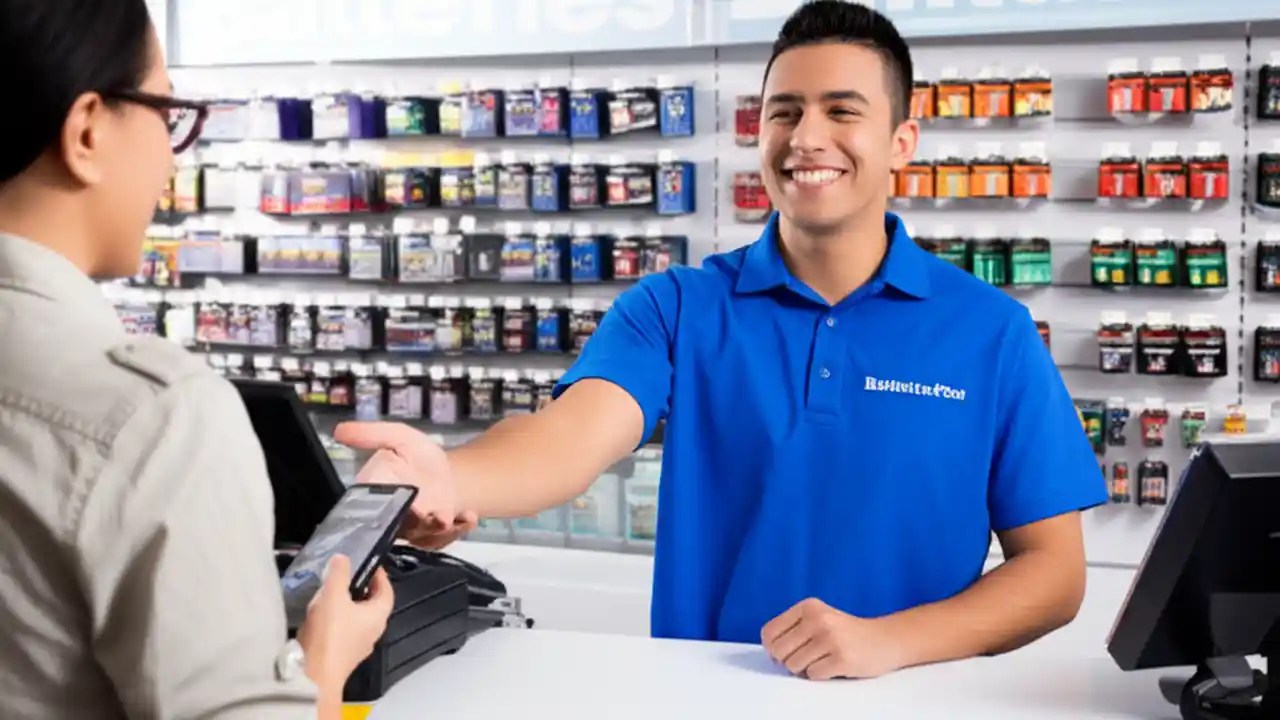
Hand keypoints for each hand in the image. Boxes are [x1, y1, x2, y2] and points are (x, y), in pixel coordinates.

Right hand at [297, 555, 394, 687]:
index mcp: (378, 616)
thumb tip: (343, 558)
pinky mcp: (343, 656)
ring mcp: (358, 647)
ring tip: (331, 593)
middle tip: (348, 576)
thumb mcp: (333, 595)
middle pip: (373, 606)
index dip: (380, 576)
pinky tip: (320, 617)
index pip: (387, 591)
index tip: (370, 565)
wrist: (314, 675)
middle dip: (362, 590)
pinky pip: (344, 633)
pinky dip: (336, 620)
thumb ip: (339, 574)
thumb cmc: (330, 633)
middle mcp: (373, 632)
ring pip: (357, 620)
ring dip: (348, 606)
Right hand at [334, 422, 477, 549]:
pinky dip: (459, 528)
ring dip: (438, 528)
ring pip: (422, 536)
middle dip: (415, 521)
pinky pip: (445, 538)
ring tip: (449, 516)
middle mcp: (391, 516)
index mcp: (375, 492)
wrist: (445, 472)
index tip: (402, 501)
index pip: (370, 505)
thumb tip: (338, 430)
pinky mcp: (434, 537)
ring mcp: (414, 531)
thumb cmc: (416, 455)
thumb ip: (372, 434)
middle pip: (398, 526)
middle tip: (430, 514)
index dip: (384, 506)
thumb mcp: (398, 437)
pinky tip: (469, 516)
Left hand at [761, 598, 904, 680]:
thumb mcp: (818, 618)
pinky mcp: (842, 658)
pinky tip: (834, 665)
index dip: (772, 648)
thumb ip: (793, 630)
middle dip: (788, 661)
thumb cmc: (846, 632)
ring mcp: (830, 638)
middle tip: (806, 657)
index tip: (785, 651)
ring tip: (822, 659)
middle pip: (779, 651)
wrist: (886, 639)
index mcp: (808, 606)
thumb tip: (771, 655)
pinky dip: (820, 675)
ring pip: (794, 666)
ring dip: (805, 669)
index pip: (769, 632)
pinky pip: (813, 675)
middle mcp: (818, 619)